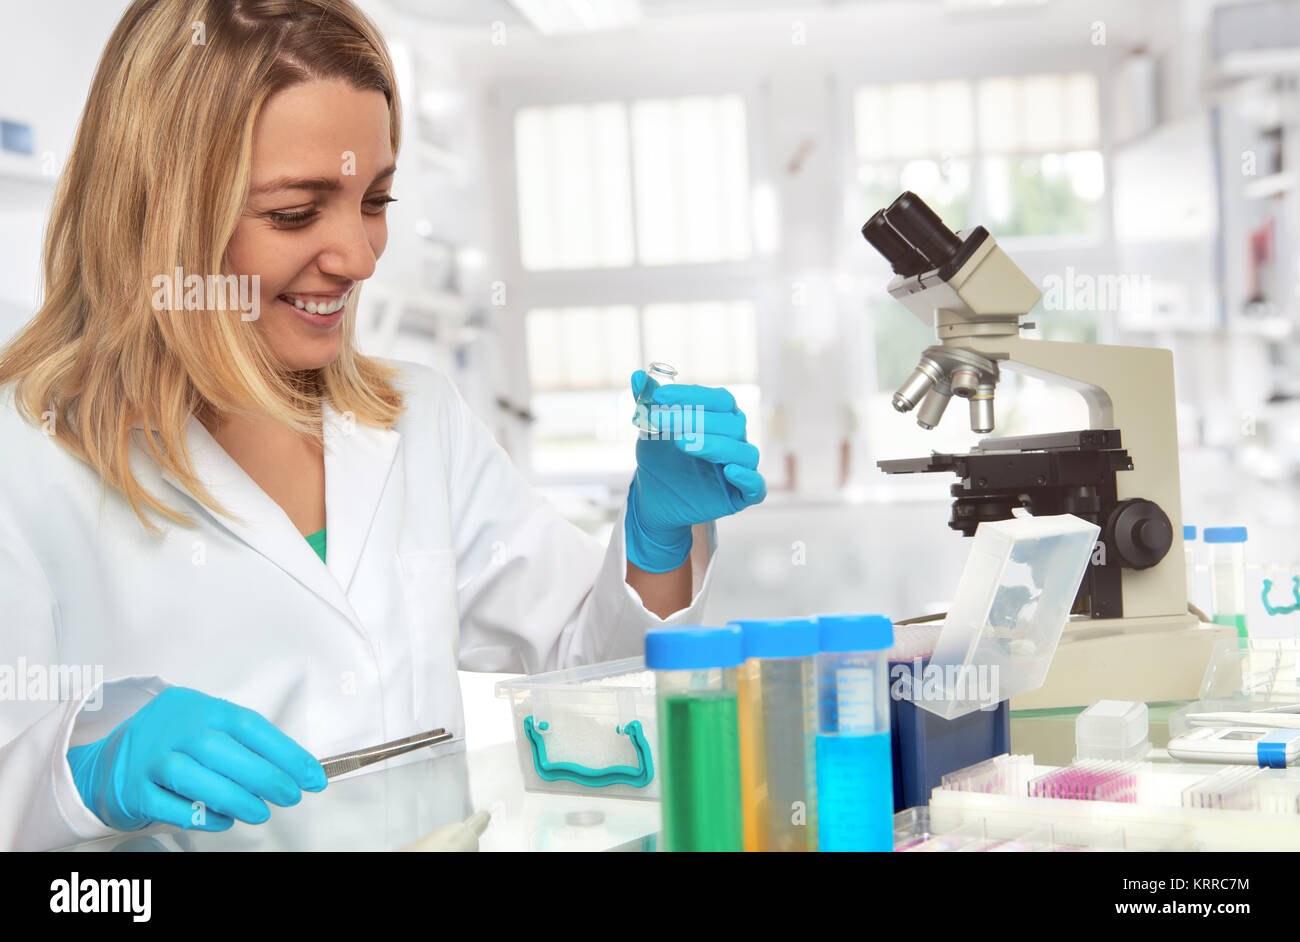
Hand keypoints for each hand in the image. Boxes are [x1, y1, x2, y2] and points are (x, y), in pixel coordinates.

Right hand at [66, 686, 325, 831]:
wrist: (107, 762)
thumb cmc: (171, 744)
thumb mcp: (205, 727)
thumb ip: (242, 745)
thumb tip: (291, 770)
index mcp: (200, 707)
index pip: (250, 724)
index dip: (285, 751)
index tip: (311, 775)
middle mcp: (173, 728)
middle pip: (223, 750)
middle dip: (265, 777)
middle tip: (291, 796)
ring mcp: (149, 758)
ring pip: (195, 778)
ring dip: (235, 799)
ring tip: (261, 813)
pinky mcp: (132, 790)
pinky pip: (170, 807)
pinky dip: (202, 816)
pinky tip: (224, 821)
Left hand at [625, 370, 765, 571]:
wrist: (654, 498)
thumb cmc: (660, 459)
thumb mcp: (652, 431)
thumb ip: (649, 404)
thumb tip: (638, 375)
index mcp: (721, 418)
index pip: (718, 399)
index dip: (691, 395)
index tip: (659, 396)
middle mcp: (735, 439)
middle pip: (730, 423)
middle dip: (695, 419)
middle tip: (660, 419)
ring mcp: (740, 467)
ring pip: (744, 452)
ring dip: (715, 445)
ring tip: (683, 442)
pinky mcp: (741, 495)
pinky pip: (756, 486)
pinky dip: (747, 477)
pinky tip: (729, 471)